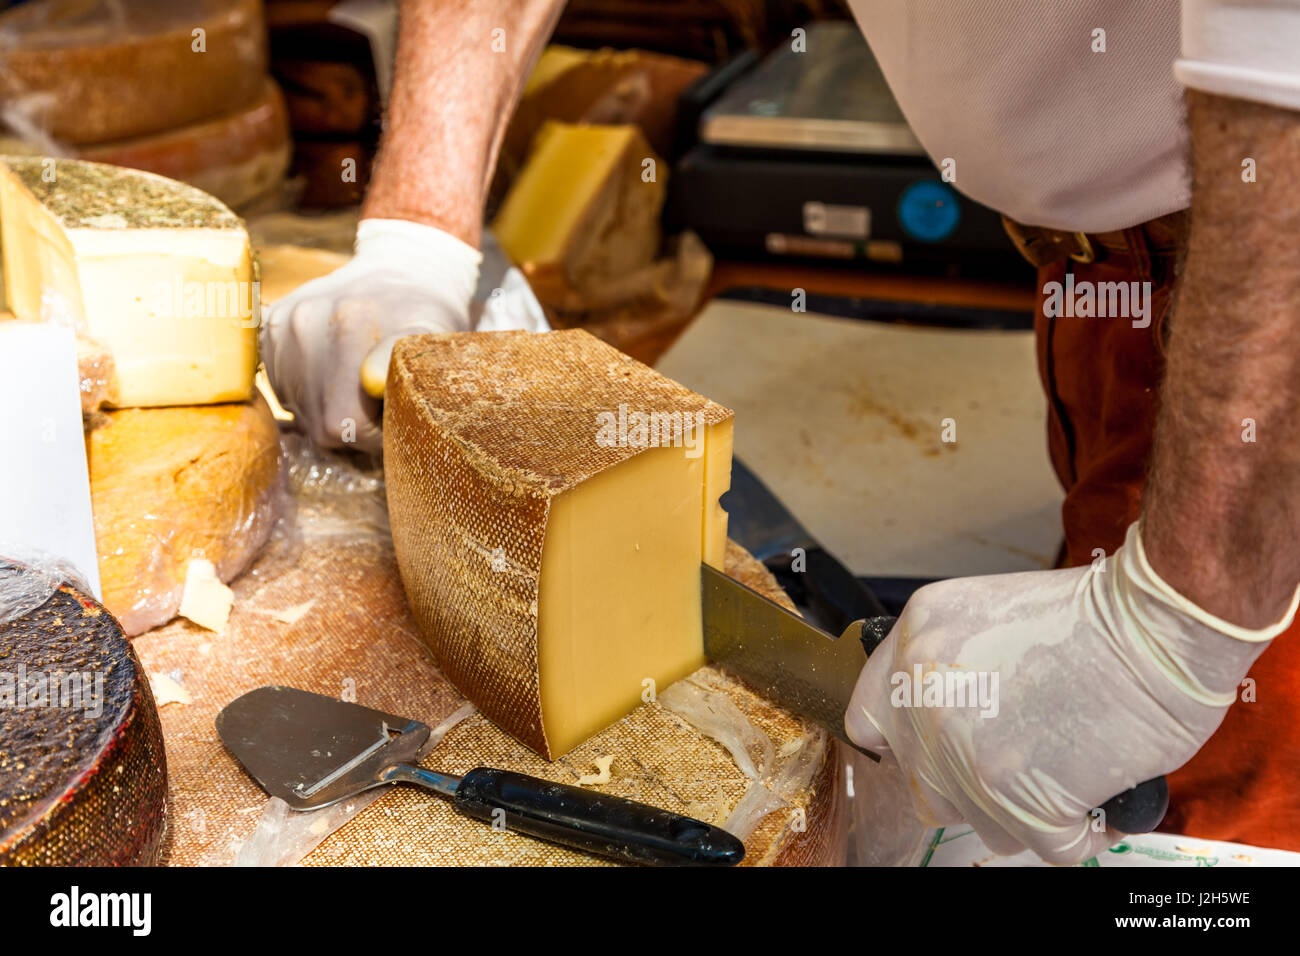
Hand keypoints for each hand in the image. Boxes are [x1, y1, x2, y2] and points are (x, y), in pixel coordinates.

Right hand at [261, 219, 479, 452]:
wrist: (402, 271)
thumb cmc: (428, 315)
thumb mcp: (436, 336)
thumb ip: (408, 359)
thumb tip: (371, 382)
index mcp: (350, 323)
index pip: (348, 424)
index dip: (377, 432)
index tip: (395, 412)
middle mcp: (305, 320)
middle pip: (322, 422)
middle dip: (356, 424)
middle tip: (383, 398)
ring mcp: (282, 324)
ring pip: (302, 410)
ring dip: (333, 409)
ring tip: (361, 382)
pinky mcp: (269, 328)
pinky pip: (285, 390)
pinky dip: (312, 394)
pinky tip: (337, 371)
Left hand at [845, 520, 1296, 863]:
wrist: (1153, 623)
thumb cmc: (1089, 613)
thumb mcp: (982, 611)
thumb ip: (945, 662)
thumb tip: (941, 715)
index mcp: (914, 646)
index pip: (870, 721)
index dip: (905, 742)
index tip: (934, 749)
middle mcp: (924, 702)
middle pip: (924, 784)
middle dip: (969, 783)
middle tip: (1018, 762)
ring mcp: (967, 759)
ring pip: (979, 823)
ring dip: (1019, 812)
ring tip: (1061, 776)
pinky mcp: (1023, 804)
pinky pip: (1044, 848)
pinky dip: (1076, 834)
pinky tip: (1095, 804)